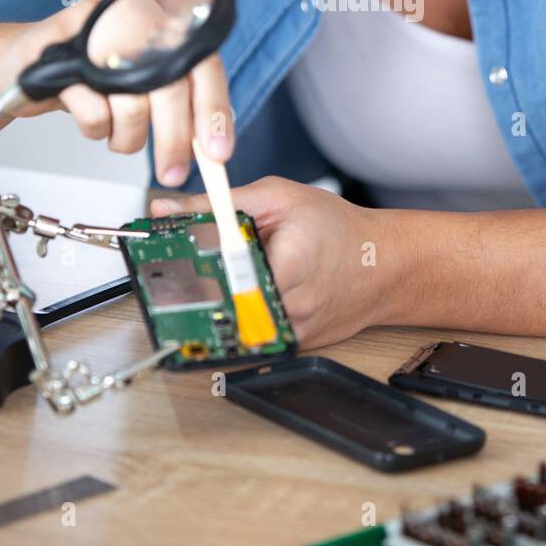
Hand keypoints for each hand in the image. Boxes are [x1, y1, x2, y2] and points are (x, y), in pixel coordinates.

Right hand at [0, 0, 233, 185]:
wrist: (27, 59)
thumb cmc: (93, 70)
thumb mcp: (145, 81)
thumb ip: (181, 103)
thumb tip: (211, 144)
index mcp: (165, 24)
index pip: (204, 66)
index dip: (214, 111)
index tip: (218, 151)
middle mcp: (137, 20)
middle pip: (170, 90)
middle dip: (173, 142)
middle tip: (172, 172)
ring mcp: (98, 36)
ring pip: (133, 106)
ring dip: (127, 137)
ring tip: (117, 132)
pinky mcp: (62, 55)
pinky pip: (95, 112)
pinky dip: (94, 128)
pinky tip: (89, 113)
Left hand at [151, 177, 394, 347]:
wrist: (384, 265)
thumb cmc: (338, 229)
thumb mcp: (279, 198)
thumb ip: (218, 203)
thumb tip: (165, 208)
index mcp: (288, 267)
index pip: (220, 275)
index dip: (185, 270)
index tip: (161, 265)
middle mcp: (290, 309)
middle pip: (220, 307)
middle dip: (191, 292)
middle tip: (169, 278)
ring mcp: (292, 334)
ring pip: (232, 328)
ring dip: (211, 308)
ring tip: (196, 288)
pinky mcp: (292, 346)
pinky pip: (251, 337)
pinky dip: (235, 320)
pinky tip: (228, 302)